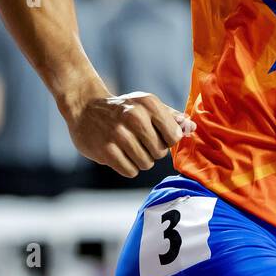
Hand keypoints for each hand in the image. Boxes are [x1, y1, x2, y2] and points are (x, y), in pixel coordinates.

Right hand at [64, 89, 195, 176]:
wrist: (85, 108)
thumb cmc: (123, 109)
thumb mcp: (146, 105)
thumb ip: (171, 117)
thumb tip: (191, 128)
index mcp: (148, 104)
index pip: (174, 136)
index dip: (168, 141)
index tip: (157, 136)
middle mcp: (134, 117)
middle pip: (160, 152)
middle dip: (153, 152)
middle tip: (140, 142)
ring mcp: (119, 134)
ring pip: (146, 163)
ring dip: (140, 160)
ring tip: (129, 148)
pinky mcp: (106, 150)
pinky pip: (130, 171)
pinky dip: (128, 167)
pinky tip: (120, 154)